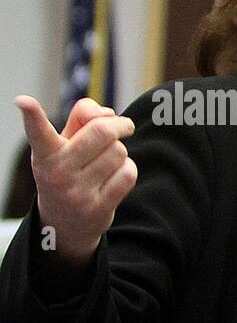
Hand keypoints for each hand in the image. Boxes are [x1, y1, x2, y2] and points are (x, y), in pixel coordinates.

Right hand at [17, 95, 136, 264]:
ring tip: (108, 160)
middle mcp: (58, 172)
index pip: (38, 132)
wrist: (65, 222)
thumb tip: (107, 113)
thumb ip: (82, 119)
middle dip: (119, 125)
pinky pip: (128, 174)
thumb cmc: (67, 171)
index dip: (32, 115)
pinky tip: (116, 174)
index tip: (23, 101)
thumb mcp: (64, 145)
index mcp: (45, 154)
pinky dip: (128, 169)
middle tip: (124, 125)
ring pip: (119, 152)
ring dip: (120, 152)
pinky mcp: (98, 208)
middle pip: (101, 132)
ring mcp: (77, 193)